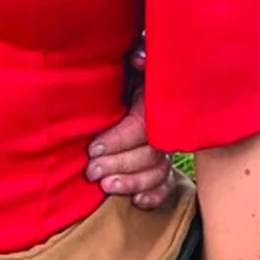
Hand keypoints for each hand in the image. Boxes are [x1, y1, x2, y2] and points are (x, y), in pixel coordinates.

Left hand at [83, 49, 177, 207]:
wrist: (138, 81)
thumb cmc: (127, 70)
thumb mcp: (130, 60)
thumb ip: (137, 56)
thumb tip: (137, 60)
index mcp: (153, 102)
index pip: (141, 128)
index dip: (118, 140)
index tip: (92, 148)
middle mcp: (164, 127)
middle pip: (150, 154)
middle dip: (120, 165)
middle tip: (91, 172)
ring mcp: (167, 148)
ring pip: (158, 171)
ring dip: (132, 183)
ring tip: (106, 187)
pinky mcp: (164, 163)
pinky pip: (167, 184)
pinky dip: (156, 195)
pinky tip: (138, 202)